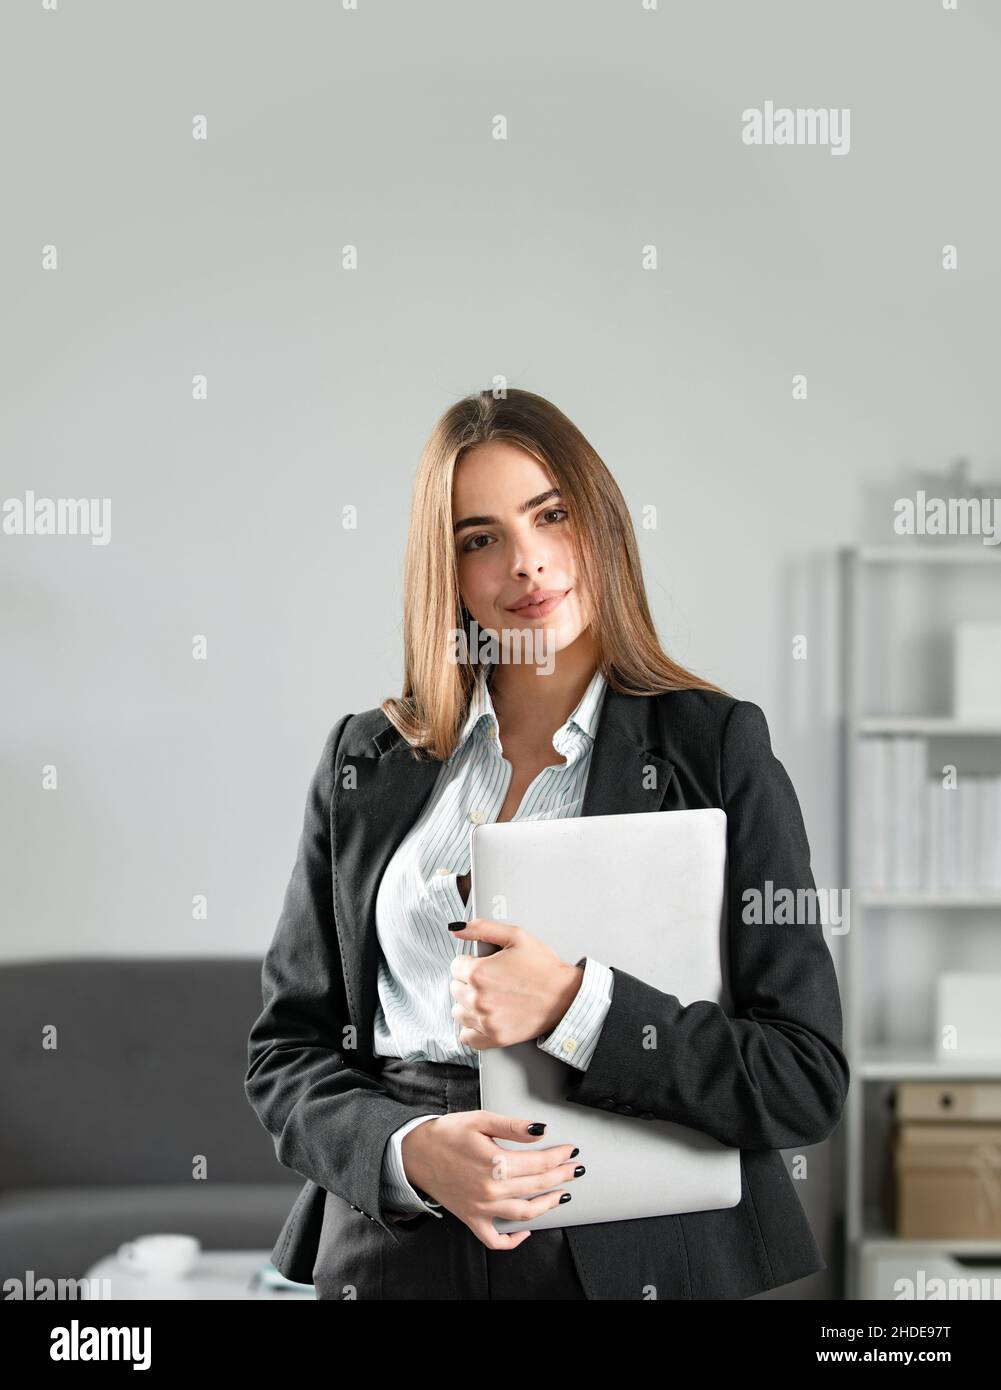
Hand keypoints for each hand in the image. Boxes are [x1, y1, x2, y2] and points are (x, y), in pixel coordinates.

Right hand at [400, 1110, 582, 1249]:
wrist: (415, 1153)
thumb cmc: (446, 1135)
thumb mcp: (480, 1120)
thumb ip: (513, 1126)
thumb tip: (540, 1130)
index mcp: (495, 1162)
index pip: (539, 1162)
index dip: (559, 1156)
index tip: (570, 1150)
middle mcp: (491, 1188)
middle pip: (537, 1185)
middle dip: (561, 1176)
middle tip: (574, 1169)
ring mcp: (483, 1207)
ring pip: (525, 1213)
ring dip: (548, 1204)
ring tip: (562, 1194)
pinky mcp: (472, 1218)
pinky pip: (495, 1239)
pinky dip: (513, 1241)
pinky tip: (526, 1232)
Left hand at [448, 918, 582, 1048]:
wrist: (566, 996)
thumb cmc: (544, 967)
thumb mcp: (516, 936)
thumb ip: (482, 928)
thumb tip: (457, 928)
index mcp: (479, 972)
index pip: (455, 966)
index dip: (470, 962)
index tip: (484, 965)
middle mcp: (478, 998)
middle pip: (455, 989)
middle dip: (469, 983)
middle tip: (491, 980)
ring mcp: (485, 1020)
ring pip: (458, 1012)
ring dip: (468, 1005)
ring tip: (489, 998)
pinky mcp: (494, 1038)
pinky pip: (467, 1038)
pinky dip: (472, 1029)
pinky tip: (485, 1018)